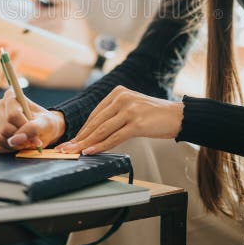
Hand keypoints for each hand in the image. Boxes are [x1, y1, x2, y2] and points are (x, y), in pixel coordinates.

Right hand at [0, 88, 65, 152]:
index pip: (12, 115)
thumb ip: (32, 129)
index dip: (23, 127)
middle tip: (32, 140)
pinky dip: (10, 149)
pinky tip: (19, 145)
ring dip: (15, 144)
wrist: (43, 131)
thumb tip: (14, 140)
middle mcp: (0, 105)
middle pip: (5, 128)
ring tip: (26, 142)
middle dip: (20, 137)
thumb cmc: (45, 123)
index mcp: (11, 96)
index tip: (35, 133)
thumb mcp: (45, 124)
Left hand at [57, 86, 183, 154]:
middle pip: (96, 122)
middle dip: (79, 137)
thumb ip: (115, 114)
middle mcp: (122, 98)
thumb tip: (95, 132)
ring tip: (74, 152)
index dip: (82, 129)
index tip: (71, 140)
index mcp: (118, 92)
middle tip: (65, 149)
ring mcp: (129, 109)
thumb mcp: (133, 108)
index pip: (95, 114)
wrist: (178, 116)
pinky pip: (115, 137)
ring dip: (86, 143)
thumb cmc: (155, 116)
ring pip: (102, 130)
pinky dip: (101, 146)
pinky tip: (91, 151)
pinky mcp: (137, 123)